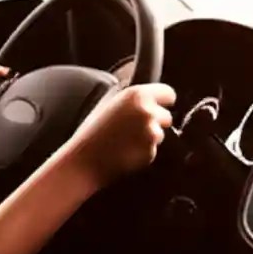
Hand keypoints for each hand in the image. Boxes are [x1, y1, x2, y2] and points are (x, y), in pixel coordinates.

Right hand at [60, 83, 175, 189]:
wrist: (83, 160)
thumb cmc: (93, 130)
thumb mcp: (111, 102)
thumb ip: (133, 98)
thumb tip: (151, 93)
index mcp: (137, 94)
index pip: (169, 93)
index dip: (163, 102)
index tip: (160, 106)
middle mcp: (147, 111)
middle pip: (167, 117)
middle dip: (156, 123)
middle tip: (133, 128)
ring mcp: (150, 133)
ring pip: (160, 135)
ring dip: (148, 139)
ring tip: (125, 141)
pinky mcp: (150, 152)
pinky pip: (153, 151)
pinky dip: (143, 153)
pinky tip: (125, 152)